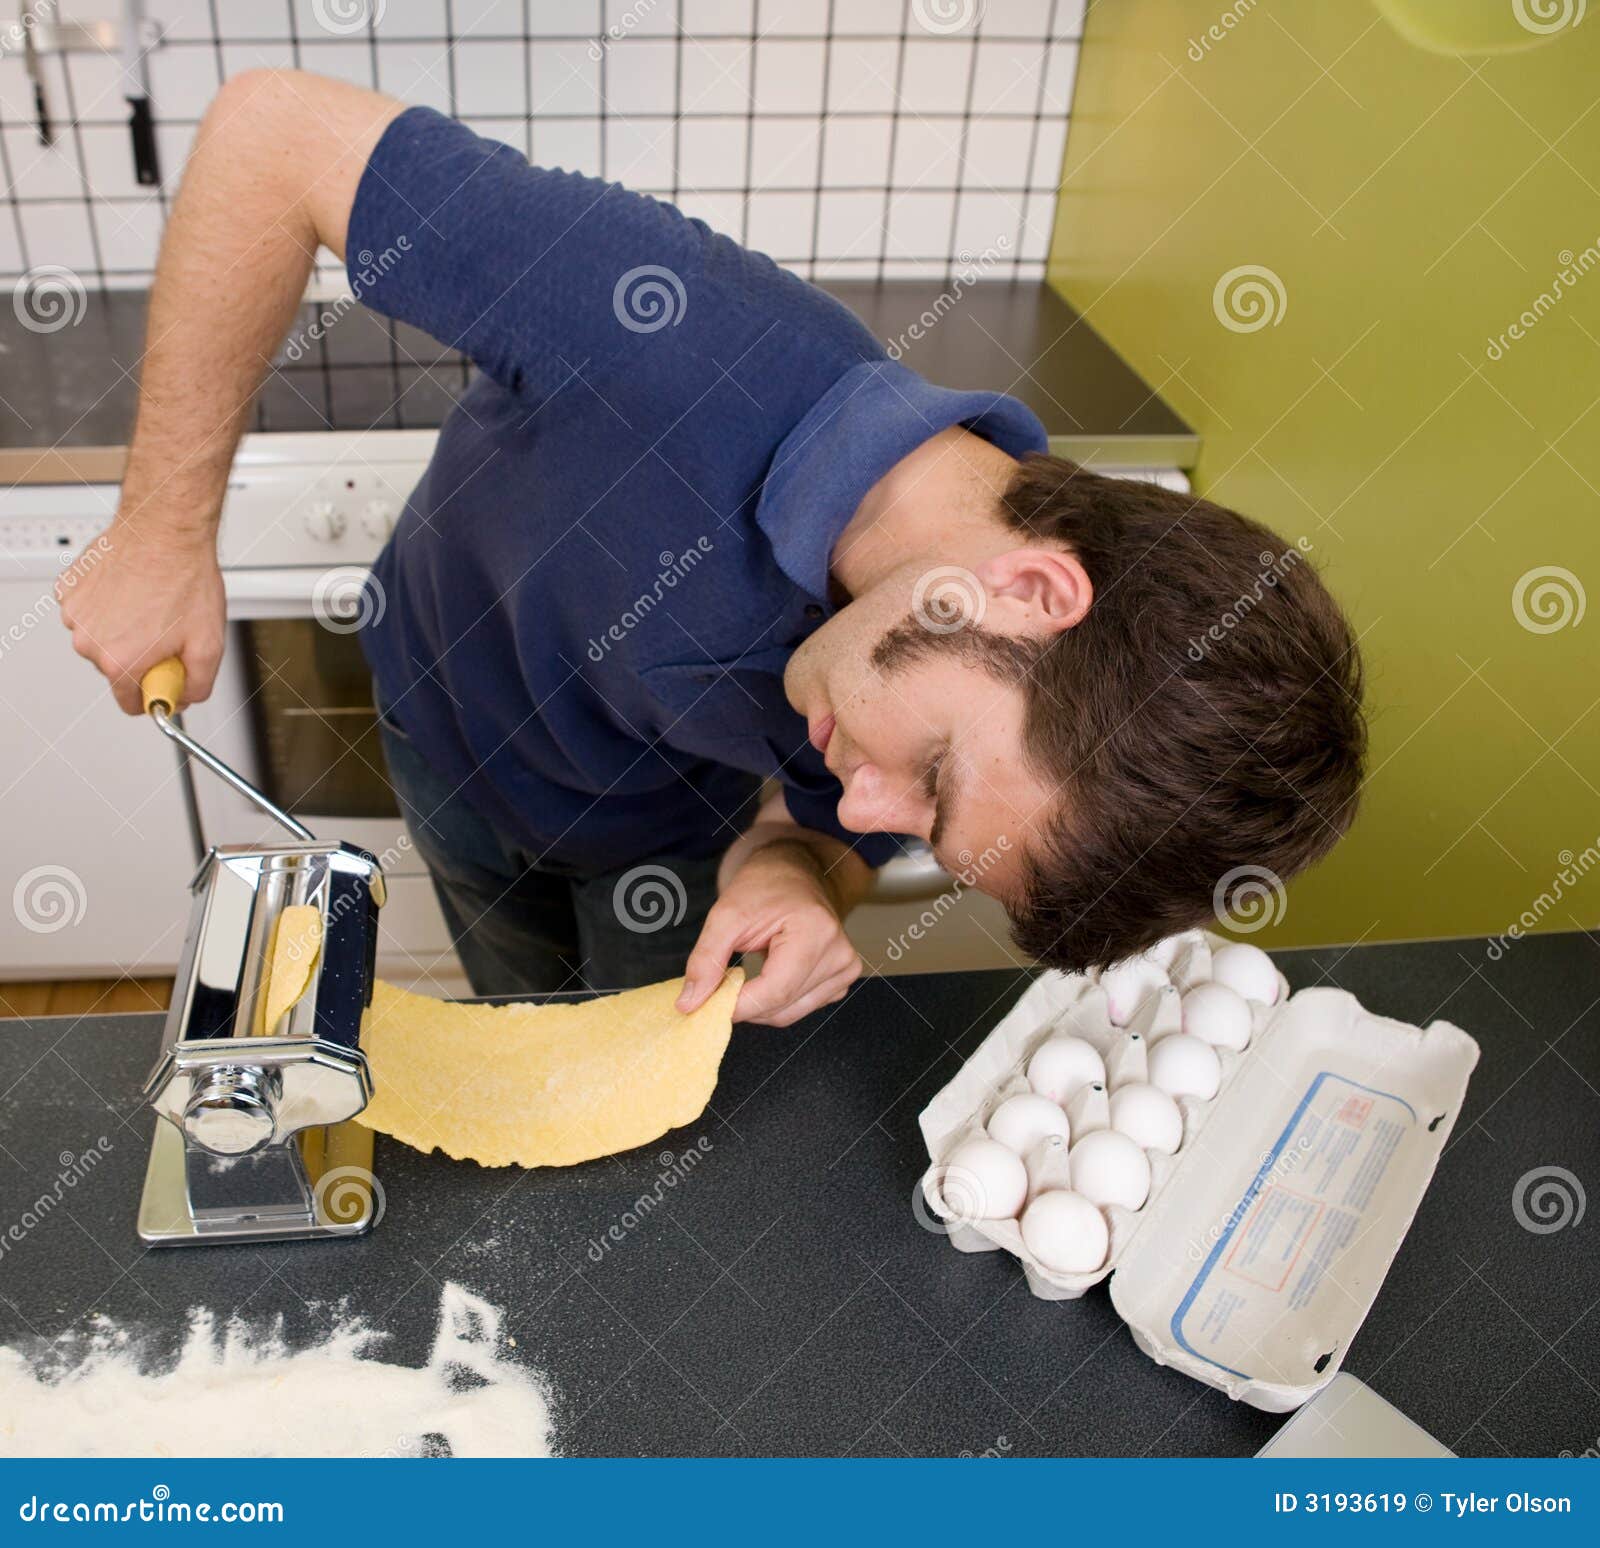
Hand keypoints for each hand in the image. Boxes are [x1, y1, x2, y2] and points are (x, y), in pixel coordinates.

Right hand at [57, 523, 225, 714]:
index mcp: (119, 662)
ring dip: (124, 630)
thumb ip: (198, 684)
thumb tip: (185, 697)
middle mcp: (89, 643)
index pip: (131, 704)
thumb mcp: (210, 645)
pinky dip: (109, 606)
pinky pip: (91, 612)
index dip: (156, 695)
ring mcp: (75, 615)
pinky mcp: (70, 591)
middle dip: (142, 657)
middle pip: (117, 670)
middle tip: (167, 630)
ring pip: (102, 639)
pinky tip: (130, 590)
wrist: (165, 530)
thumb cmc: (185, 579)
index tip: (167, 679)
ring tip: (151, 604)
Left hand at [677, 846, 862, 1027]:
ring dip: (757, 1004)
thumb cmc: (765, 886)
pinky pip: (799, 1008)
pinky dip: (773, 1001)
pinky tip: (765, 976)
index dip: (736, 1005)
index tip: (704, 1005)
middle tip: (714, 989)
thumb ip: (706, 959)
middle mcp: (839, 956)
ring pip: (788, 1014)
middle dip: (742, 1005)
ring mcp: (844, 970)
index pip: (775, 991)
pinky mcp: (841, 980)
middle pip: (781, 1008)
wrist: (795, 873)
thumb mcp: (726, 913)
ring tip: (742, 976)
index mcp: (816, 933)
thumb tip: (690, 1003)